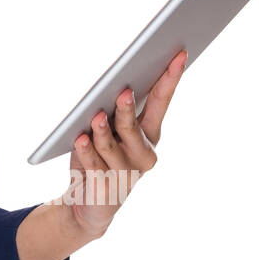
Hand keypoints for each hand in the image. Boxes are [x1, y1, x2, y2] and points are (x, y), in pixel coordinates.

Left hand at [62, 48, 187, 238]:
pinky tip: (79, 139)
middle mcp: (143, 152)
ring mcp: (127, 172)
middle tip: (123, 90)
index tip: (179, 55)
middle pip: (134, 125)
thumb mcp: (110, 131)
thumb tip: (115, 86)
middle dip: (127, 108)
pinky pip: (93, 163)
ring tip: (96, 117)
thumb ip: (114, 111)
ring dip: (103, 130)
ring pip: (111, 144)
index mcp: (149, 133)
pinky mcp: (108, 186)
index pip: (161, 101)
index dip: (170, 78)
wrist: (90, 204)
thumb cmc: (100, 157)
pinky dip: (86, 150)